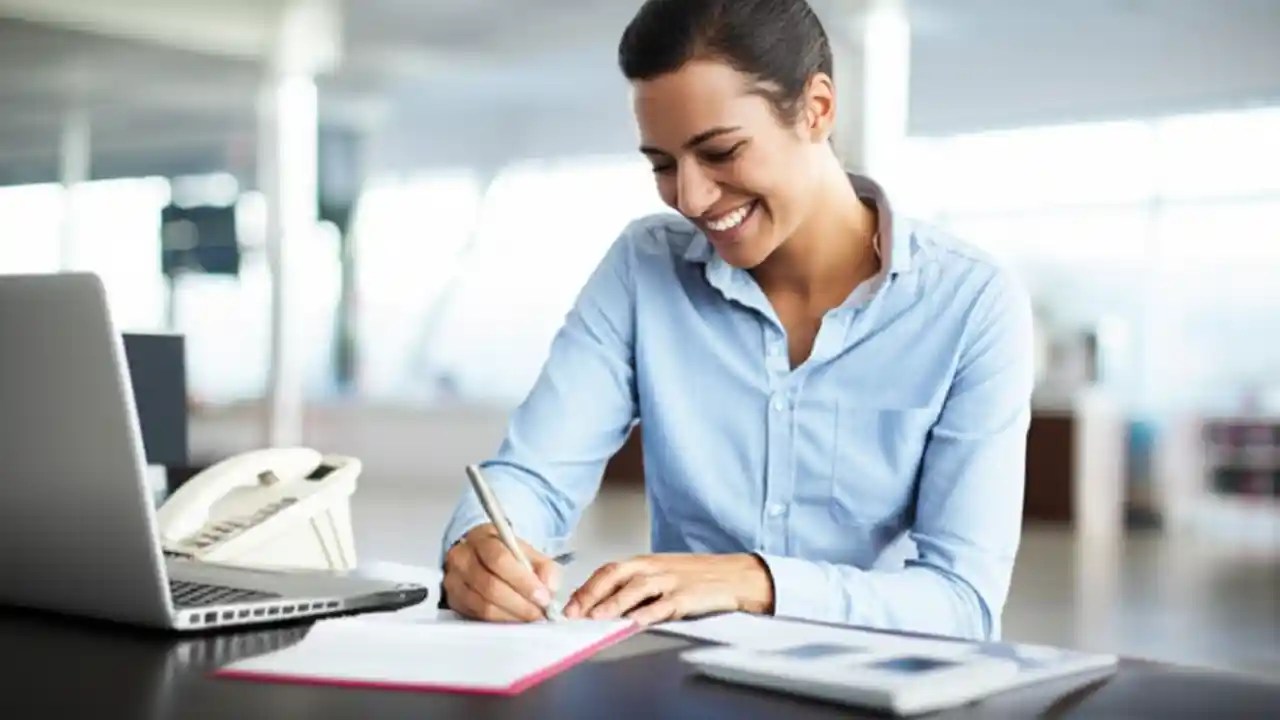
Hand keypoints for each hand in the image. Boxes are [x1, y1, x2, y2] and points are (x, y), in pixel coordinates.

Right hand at [443, 524, 562, 621]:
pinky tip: (515, 620)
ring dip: (512, 616)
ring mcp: (454, 581)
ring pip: (483, 606)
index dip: (523, 581)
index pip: (499, 560)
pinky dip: (500, 622)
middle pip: (490, 586)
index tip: (542, 596)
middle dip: (520, 604)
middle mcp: (462, 558)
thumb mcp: (528, 552)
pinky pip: (478, 617)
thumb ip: (545, 567)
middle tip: (539, 613)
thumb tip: (550, 587)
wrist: (479, 557)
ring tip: (530, 618)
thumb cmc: (506, 555)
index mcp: (482, 538)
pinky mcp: (454, 601)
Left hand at [563, 553, 773, 626]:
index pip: (608, 571)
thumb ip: (635, 586)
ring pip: (637, 588)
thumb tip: (603, 604)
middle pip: (616, 575)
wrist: (735, 574)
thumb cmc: (696, 577)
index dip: (586, 588)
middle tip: (574, 613)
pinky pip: (665, 604)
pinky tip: (635, 622)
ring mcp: (672, 580)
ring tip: (597, 618)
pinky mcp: (689, 596)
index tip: (568, 606)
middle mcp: (655, 567)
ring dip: (614, 603)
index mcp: (645, 562)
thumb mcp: (662, 574)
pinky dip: (648, 613)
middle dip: (591, 594)